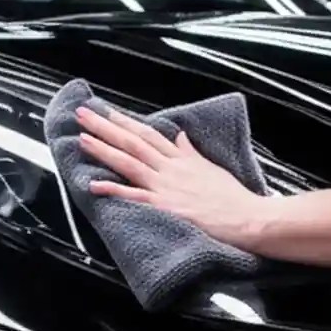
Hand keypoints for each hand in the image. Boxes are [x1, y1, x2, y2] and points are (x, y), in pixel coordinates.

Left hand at [75, 105, 273, 248]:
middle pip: (132, 142)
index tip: (106, 111)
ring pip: (129, 162)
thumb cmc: (232, 198)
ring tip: (82, 138)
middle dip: (105, 127)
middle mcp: (169, 168)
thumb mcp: (211, 168)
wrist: (248, 218)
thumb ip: (191, 153)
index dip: (124, 121)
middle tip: (83, 114)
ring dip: (104, 149)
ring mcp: (165, 186)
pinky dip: (113, 190)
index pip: (147, 134)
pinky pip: (134, 196)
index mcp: (180, 158)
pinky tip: (93, 184)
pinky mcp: (164, 206)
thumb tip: (180, 136)